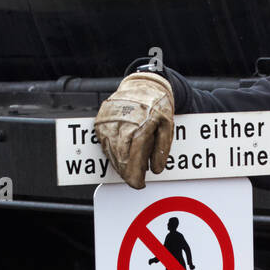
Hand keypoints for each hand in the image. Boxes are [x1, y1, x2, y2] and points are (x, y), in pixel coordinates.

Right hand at [94, 72, 174, 188]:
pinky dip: (111, 154)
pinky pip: (103, 143)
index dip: (134, 175)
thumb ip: (162, 149)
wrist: (144, 84)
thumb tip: (156, 170)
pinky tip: (120, 158)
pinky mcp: (101, 120)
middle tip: (135, 180)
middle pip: (119, 157)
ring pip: (110, 152)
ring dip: (118, 165)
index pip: (133, 158)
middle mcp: (120, 123)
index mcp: (138, 125)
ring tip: (128, 171)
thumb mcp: (168, 126)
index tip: (139, 185)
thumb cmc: (158, 106)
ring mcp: (108, 122)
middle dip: (126, 173)